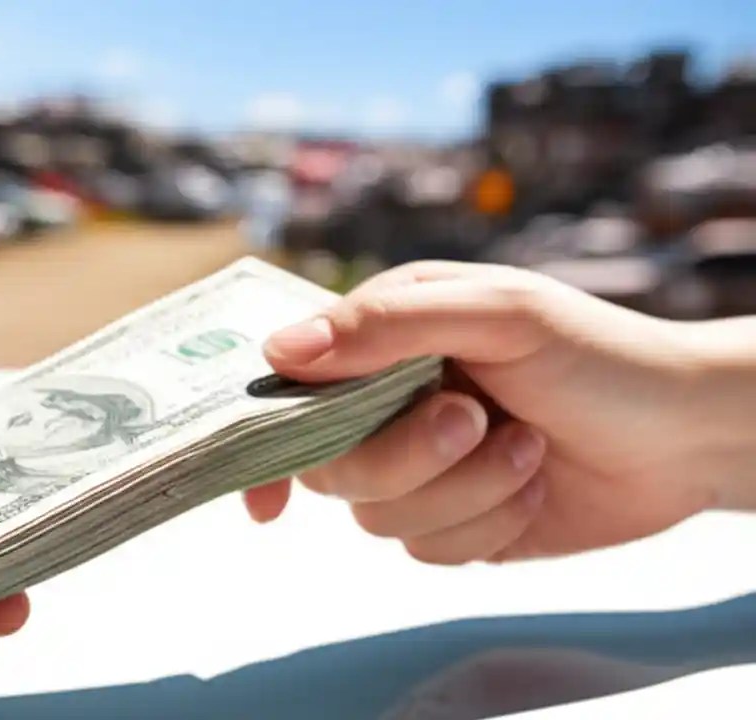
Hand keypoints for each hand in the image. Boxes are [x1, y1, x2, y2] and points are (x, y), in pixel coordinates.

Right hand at [244, 260, 755, 563]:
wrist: (685, 434)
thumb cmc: (598, 353)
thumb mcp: (498, 314)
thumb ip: (386, 326)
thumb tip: (280, 353)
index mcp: (386, 337)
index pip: (293, 385)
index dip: (266, 433)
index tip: (266, 487)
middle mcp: (390, 403)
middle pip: (331, 463)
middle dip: (405, 453)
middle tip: (474, 419)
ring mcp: (420, 467)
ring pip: (378, 515)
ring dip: (463, 489)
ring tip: (528, 448)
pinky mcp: (454, 523)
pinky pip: (427, 551)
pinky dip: (486, 525)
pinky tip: (532, 486)